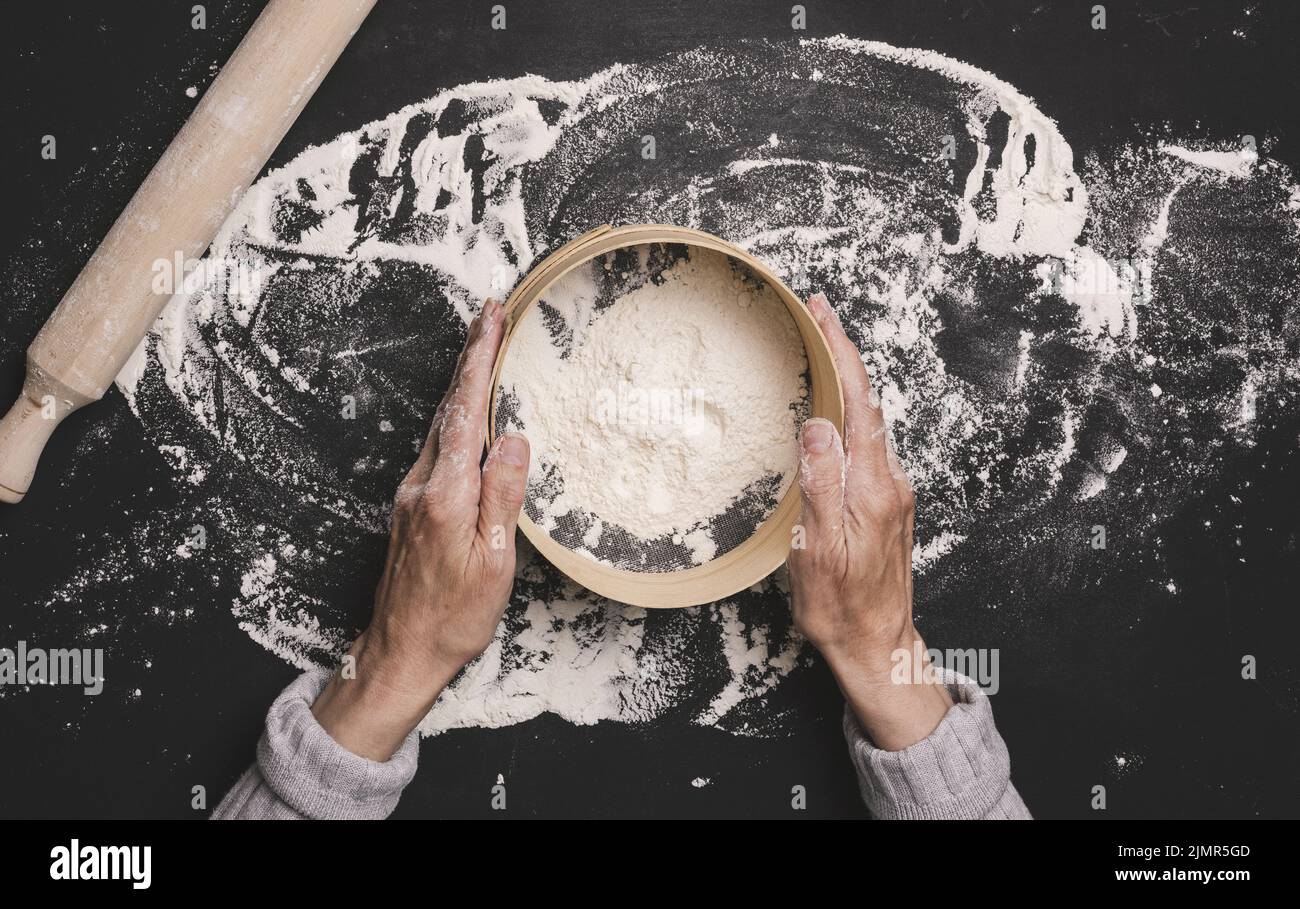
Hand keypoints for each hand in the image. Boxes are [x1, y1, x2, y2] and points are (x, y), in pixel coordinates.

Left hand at [312, 298, 529, 759]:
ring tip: (484, 352)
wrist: (400, 652)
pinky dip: (456, 417)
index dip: (480, 360)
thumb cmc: (453, 617)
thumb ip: (502, 495)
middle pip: (450, 408)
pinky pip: (437, 449)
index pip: (467, 411)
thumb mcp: (494, 562)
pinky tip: (467, 414)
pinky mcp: (411, 508)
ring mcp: (411, 496)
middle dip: (471, 358)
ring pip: (441, 426)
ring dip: (463, 385)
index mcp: (447, 495)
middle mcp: (422, 487)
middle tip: (491, 317)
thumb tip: (513, 437)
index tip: (492, 319)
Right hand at [787, 292, 951, 750]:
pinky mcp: (885, 505)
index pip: (859, 402)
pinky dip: (848, 414)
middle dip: (844, 354)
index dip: (842, 352)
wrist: (877, 646)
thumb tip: (819, 423)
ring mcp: (890, 494)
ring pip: (867, 423)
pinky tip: (831, 412)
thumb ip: (821, 482)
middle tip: (817, 316)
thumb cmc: (841, 606)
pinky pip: (865, 446)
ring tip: (821, 349)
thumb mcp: (818, 547)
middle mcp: (889, 482)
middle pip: (867, 403)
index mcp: (873, 486)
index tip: (823, 313)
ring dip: (846, 382)